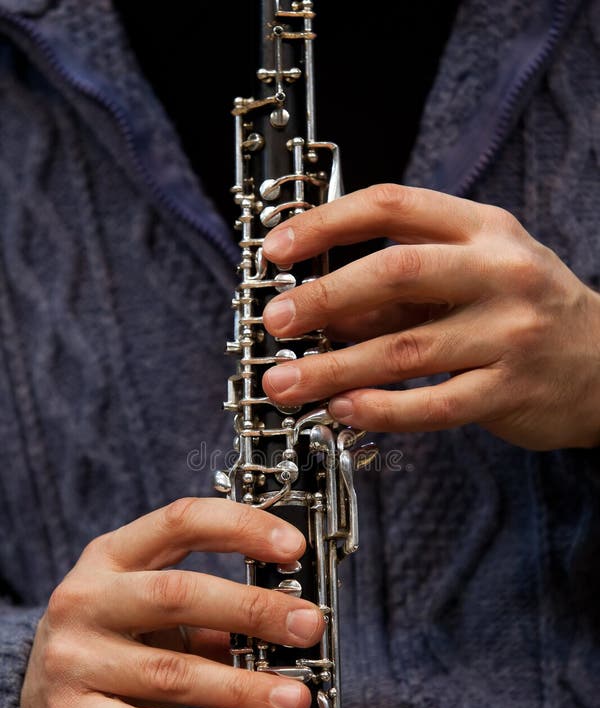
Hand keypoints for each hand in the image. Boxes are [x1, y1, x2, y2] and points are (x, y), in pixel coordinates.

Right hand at [20, 498, 322, 707]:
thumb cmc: (113, 647)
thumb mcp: (150, 614)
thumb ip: (210, 614)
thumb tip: (291, 623)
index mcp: (111, 557)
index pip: (180, 522)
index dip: (241, 528)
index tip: (294, 548)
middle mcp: (86, 600)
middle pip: (177, 594)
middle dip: (251, 610)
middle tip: (308, 626)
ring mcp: (73, 660)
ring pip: (171, 672)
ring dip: (242, 687)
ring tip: (292, 698)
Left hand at [261, 184, 599, 449]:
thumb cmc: (523, 311)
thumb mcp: (472, 274)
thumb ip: (402, 287)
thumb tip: (319, 307)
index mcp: (482, 230)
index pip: (393, 206)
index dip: (326, 223)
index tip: (276, 249)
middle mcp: (499, 273)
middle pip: (397, 274)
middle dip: (324, 297)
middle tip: (275, 321)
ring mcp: (509, 334)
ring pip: (406, 350)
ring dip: (335, 368)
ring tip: (286, 384)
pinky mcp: (509, 391)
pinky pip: (434, 405)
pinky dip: (382, 410)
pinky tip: (343, 410)